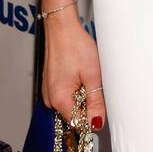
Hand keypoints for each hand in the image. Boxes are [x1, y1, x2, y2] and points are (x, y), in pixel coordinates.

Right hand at [41, 10, 107, 132]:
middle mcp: (50, 99)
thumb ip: (95, 101)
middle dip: (88, 104)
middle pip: (74, 113)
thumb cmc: (75, 46)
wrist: (62, 27)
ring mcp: (50, 91)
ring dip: (83, 95)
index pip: (77, 123)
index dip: (92, 119)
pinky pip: (67, 93)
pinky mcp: (52, 84)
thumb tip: (97, 123)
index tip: (102, 107)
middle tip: (96, 84)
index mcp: (59, 100)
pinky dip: (77, 87)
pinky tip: (82, 74)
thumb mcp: (92, 75)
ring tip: (88, 76)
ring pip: (72, 103)